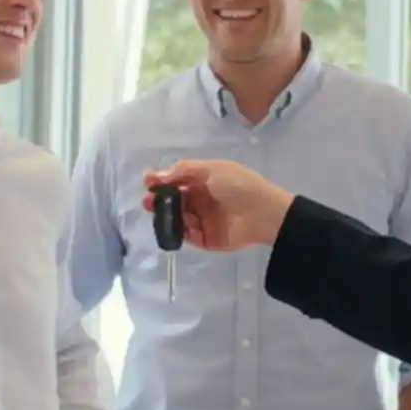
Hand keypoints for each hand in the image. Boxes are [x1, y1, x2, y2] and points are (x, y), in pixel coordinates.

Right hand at [140, 159, 293, 250]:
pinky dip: (182, 231)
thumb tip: (158, 175)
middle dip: (159, 200)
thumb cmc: (239, 186)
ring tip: (159, 214)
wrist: (264, 214)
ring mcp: (204, 220)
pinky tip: (179, 227)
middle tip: (147, 201)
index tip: (147, 181)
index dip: (162, 180)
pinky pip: (188, 235)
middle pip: (174, 200)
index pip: (177, 179)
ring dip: (168, 215)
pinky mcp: (207, 239)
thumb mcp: (212, 170)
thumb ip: (184, 171)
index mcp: (204, 180)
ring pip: (179, 218)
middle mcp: (202, 199)